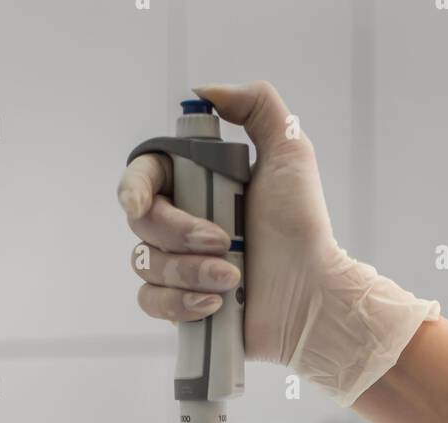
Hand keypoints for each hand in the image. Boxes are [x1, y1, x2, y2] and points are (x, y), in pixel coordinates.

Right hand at [117, 81, 438, 403]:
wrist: (313, 296)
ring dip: (190, 271)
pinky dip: (179, 304)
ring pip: (145, 264)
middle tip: (223, 240)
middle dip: (178, 232)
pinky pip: (151, 302)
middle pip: (141, 222)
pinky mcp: (182, 306)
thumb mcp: (290, 153)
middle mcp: (183, 223)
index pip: (144, 175)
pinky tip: (214, 305)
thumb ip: (257, 105)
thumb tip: (206, 92)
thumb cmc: (303, 229)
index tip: (140, 204)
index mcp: (199, 184)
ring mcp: (180, 266)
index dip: (134, 187)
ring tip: (233, 277)